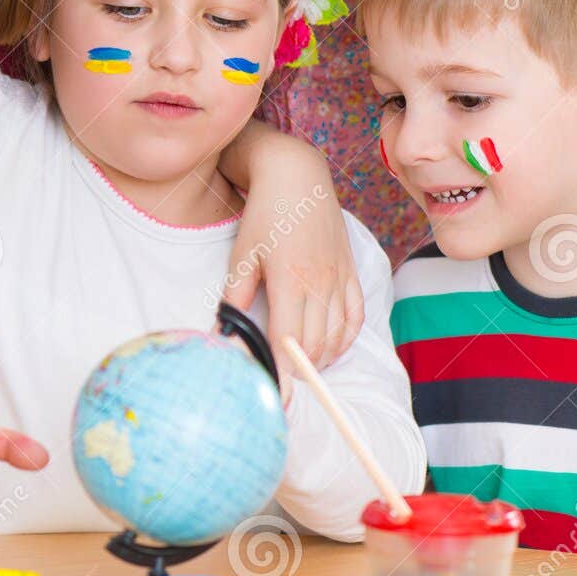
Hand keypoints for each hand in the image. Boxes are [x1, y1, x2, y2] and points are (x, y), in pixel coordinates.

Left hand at [224, 152, 364, 374]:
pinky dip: (345, 340)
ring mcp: (339, 278)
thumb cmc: (264, 214)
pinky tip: (330, 348)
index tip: (278, 400)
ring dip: (320, 360)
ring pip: (338, 336)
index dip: (283, 375)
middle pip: (315, 346)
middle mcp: (320, 283)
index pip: (288, 343)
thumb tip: (220, 332)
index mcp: (290, 280)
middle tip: (282, 384)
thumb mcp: (241, 254)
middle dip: (299, 373)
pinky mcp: (350, 271)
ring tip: (299, 367)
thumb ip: (233, 297)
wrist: (298, 175)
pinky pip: (356, 317)